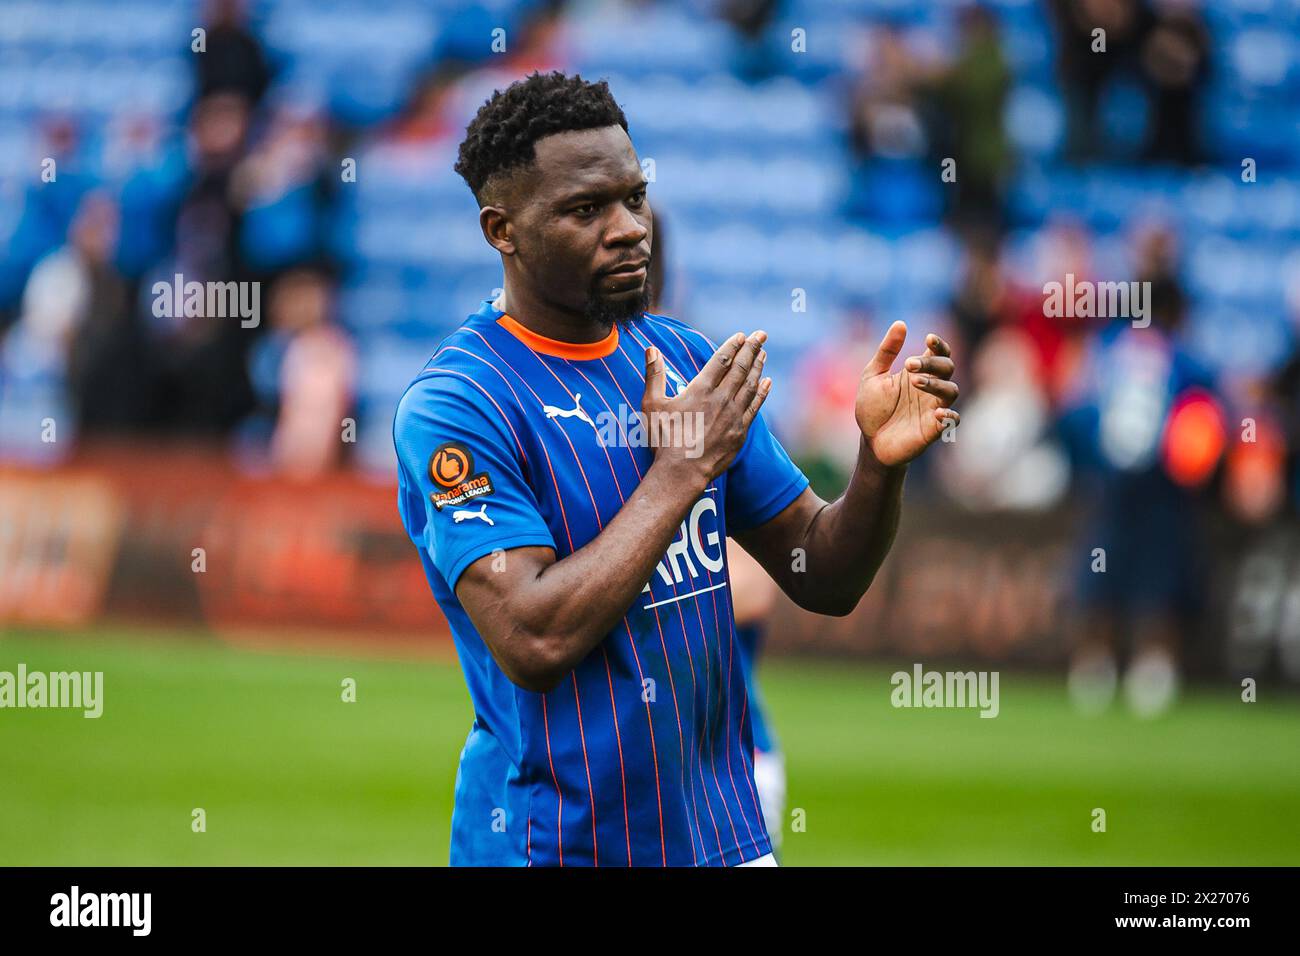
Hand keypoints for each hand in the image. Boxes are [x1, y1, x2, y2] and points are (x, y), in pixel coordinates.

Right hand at [642, 330, 770, 486]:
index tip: (742, 335)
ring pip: (750, 385)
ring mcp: (733, 416)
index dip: (733, 345)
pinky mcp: (740, 432)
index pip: (721, 360)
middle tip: (761, 335)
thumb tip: (651, 349)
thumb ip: (654, 375)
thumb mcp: (652, 405)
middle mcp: (721, 399)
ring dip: (758, 367)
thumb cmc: (664, 439)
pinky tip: (767, 383)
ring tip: (763, 354)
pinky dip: (762, 393)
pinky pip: (755, 407)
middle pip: (740, 368)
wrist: (682, 472)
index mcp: (700, 389)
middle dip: (752, 349)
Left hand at [855, 321, 958, 467]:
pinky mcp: (934, 428)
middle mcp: (930, 388)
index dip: (939, 344)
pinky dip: (949, 414)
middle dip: (932, 363)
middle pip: (947, 367)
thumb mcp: (873, 376)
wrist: (869, 441)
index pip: (939, 353)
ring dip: (937, 384)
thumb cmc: (872, 408)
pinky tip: (936, 412)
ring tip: (916, 382)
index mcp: (918, 372)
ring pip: (952, 390)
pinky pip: (952, 419)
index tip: (928, 339)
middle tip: (909, 365)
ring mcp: (934, 408)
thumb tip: (900, 323)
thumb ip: (887, 352)